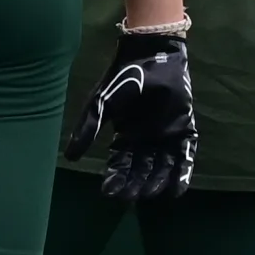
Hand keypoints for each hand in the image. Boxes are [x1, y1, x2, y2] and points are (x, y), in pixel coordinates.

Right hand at [63, 29, 197, 200]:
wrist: (151, 56)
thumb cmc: (123, 78)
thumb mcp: (100, 104)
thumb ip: (88, 130)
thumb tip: (69, 157)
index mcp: (125, 134)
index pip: (120, 162)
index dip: (114, 178)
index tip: (108, 192)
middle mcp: (146, 139)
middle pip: (141, 169)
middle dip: (135, 184)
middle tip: (130, 197)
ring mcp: (166, 136)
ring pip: (162, 167)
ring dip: (156, 182)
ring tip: (149, 194)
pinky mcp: (184, 129)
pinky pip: (185, 156)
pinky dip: (181, 173)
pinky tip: (175, 189)